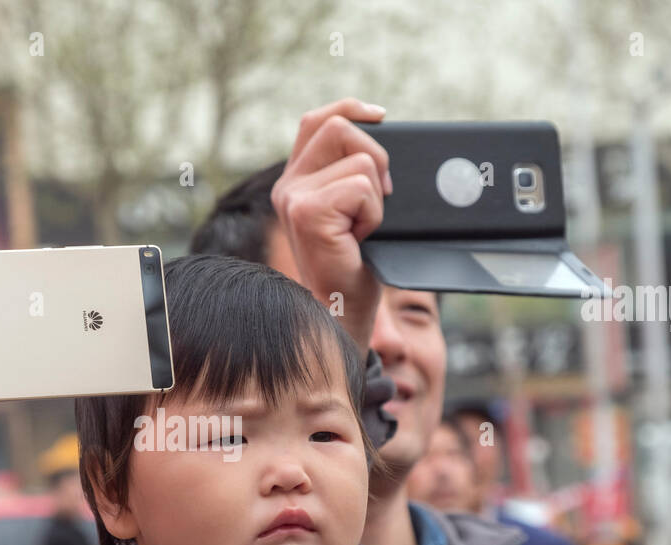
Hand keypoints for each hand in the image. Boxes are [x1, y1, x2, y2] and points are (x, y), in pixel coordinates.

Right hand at [270, 98, 391, 356]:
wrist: (343, 309)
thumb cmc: (355, 264)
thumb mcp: (354, 208)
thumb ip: (351, 171)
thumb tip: (381, 132)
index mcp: (297, 180)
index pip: (318, 120)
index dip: (351, 109)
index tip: (382, 118)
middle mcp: (288, 186)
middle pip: (340, 128)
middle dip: (377, 156)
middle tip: (381, 196)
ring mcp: (294, 198)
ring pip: (359, 160)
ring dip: (377, 196)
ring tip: (363, 226)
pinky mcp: (307, 213)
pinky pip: (360, 187)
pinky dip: (374, 213)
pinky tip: (360, 237)